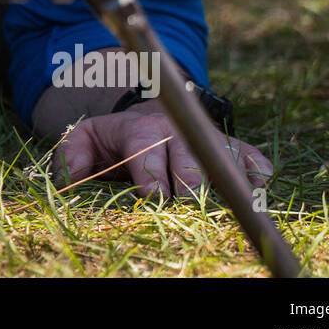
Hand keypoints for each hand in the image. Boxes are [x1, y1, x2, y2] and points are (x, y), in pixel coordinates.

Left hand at [53, 104, 272, 198]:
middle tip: (188, 214)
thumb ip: (71, 155)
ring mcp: (208, 138)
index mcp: (141, 129)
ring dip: (226, 185)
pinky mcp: (234, 149)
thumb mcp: (85, 138)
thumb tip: (71, 180)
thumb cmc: (116, 139)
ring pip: (223, 159)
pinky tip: (256, 196)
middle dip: (189, 187)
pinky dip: (256, 177)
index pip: (147, 152)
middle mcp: (179, 131)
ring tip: (230, 212)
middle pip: (189, 160)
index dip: (151, 177)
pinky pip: (252, 161)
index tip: (153, 200)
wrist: (151, 115)